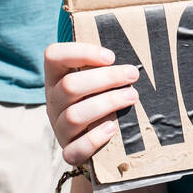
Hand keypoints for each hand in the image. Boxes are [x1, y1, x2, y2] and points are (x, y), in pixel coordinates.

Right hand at [45, 41, 140, 165]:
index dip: (81, 52)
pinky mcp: (69, 151)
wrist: (99, 142)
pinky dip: (93, 140)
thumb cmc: (102, 99)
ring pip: (74, 116)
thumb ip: (107, 64)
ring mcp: (59, 128)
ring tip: (132, 97)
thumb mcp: (98, 80)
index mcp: (57, 79)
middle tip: (132, 75)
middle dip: (106, 78)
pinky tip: (112, 129)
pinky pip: (74, 150)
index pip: (53, 56)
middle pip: (69, 86)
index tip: (111, 56)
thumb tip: (139, 41)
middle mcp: (54, 102)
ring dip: (107, 103)